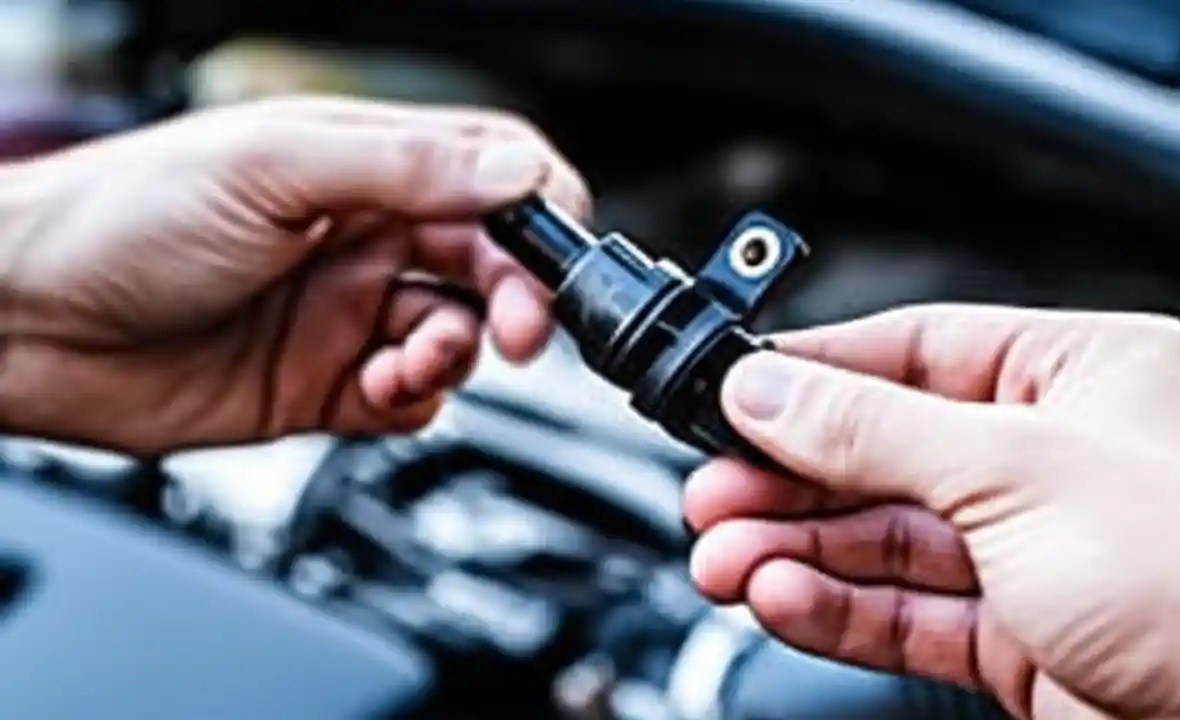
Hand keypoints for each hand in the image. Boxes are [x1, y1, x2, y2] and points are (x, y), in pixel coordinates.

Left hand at [0, 96, 588, 454]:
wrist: (25, 323)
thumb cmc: (122, 219)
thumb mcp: (277, 168)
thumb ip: (408, 169)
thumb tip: (519, 171)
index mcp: (361, 166)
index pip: (488, 175)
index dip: (535, 210)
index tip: (552, 251)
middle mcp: (365, 236)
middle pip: (490, 264)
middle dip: (516, 297)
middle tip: (517, 328)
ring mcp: (347, 312)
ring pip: (458, 337)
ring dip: (459, 353)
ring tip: (414, 358)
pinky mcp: (325, 385)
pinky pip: (410, 399)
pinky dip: (416, 399)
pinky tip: (380, 388)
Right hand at [684, 305, 1179, 719]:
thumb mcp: (1016, 470)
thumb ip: (874, 429)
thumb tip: (769, 387)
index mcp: (1077, 376)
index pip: (913, 352)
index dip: (814, 375)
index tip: (732, 394)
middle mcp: (1056, 459)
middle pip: (884, 453)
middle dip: (789, 477)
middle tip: (712, 492)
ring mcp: (1037, 555)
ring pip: (884, 541)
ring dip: (796, 549)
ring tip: (726, 557)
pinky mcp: (1024, 642)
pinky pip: (905, 613)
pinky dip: (836, 608)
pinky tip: (783, 599)